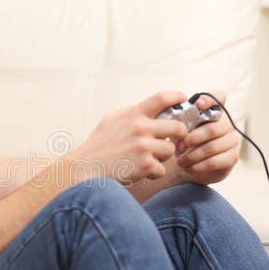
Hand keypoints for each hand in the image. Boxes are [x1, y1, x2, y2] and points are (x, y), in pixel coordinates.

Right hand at [71, 91, 188, 184]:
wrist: (86, 167)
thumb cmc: (97, 146)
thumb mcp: (110, 120)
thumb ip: (128, 113)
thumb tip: (143, 109)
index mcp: (133, 114)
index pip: (162, 98)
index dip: (177, 96)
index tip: (182, 99)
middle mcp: (141, 128)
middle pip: (178, 127)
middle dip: (180, 134)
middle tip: (174, 139)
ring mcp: (144, 147)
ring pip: (170, 150)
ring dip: (163, 156)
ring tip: (148, 158)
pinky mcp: (145, 165)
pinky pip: (161, 169)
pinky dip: (153, 172)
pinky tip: (140, 170)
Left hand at [174, 90, 238, 184]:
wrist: (191, 165)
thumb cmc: (186, 143)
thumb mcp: (180, 131)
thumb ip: (179, 123)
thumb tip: (174, 124)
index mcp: (214, 111)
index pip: (219, 97)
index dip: (210, 99)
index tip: (197, 104)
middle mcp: (227, 123)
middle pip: (212, 128)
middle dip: (192, 139)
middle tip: (178, 147)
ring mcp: (232, 140)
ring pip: (212, 147)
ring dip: (192, 156)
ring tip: (180, 161)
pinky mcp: (232, 157)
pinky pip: (215, 161)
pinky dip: (199, 166)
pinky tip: (189, 167)